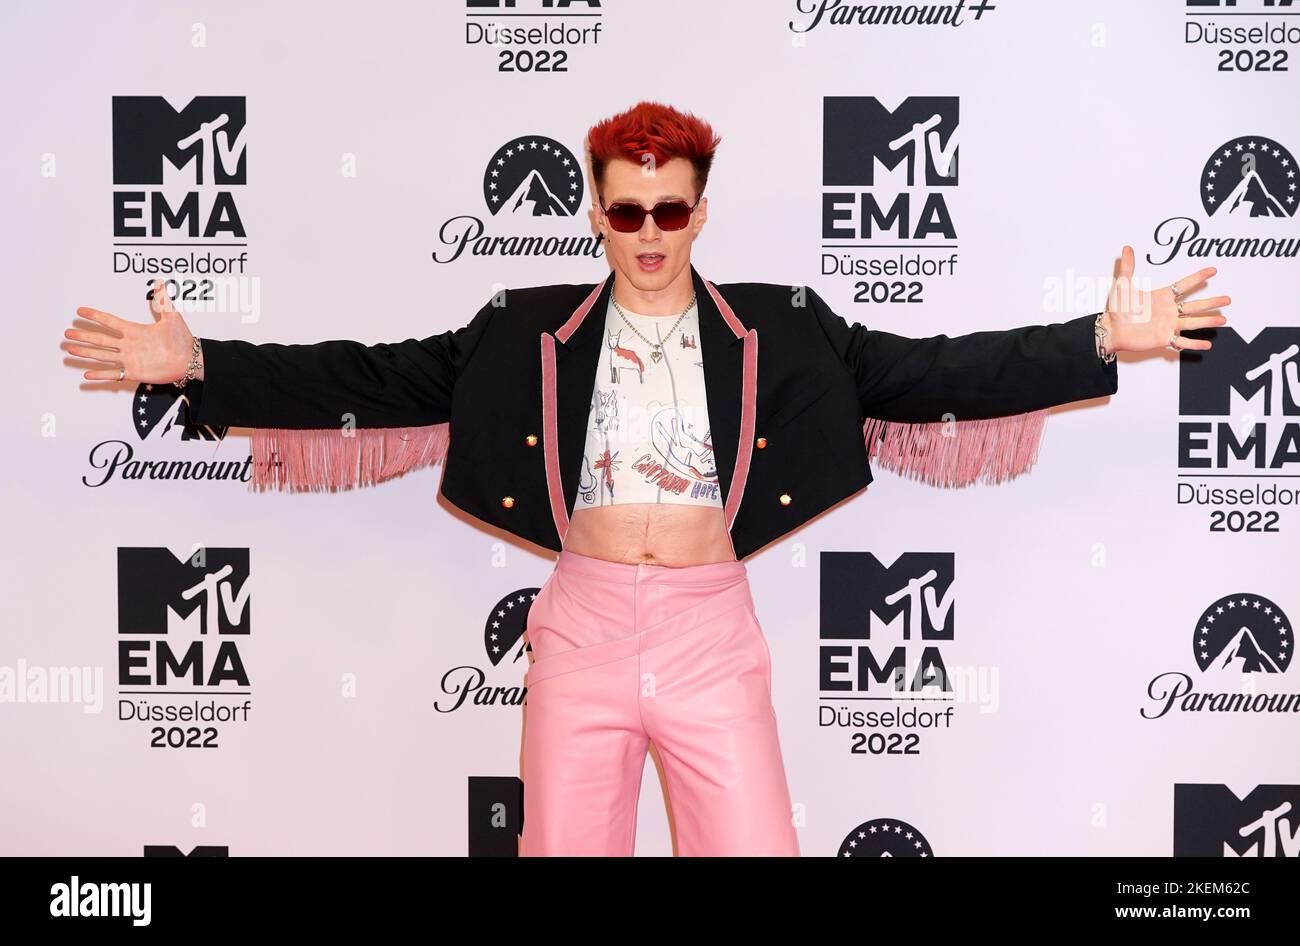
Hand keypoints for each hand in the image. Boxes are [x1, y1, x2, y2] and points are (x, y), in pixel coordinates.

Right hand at [65, 279, 198, 382]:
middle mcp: (129, 344)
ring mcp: (130, 359)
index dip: (96, 316)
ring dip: (86, 353)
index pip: (110, 321)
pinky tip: (86, 374)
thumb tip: (160, 282)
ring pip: (103, 355)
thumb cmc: (182, 339)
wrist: (191, 360)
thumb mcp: (172, 317)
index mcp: (135, 331)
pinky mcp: (135, 372)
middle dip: (84, 335)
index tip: (80, 310)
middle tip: (66, 332)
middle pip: (101, 339)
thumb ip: (164, 300)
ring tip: (70, 349)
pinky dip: (101, 375)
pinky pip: (114, 374)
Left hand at [1100, 245, 1230, 353]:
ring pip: (1192, 323)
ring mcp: (1167, 325)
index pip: (1184, 285)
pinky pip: (1181, 342)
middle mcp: (1168, 311)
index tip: (1213, 270)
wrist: (1111, 330)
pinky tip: (1207, 345)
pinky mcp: (1163, 338)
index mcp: (1162, 297)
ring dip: (1208, 322)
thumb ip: (1128, 267)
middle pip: (1195, 305)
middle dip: (1211, 302)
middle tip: (1228, 299)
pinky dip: (1194, 344)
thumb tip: (1127, 248)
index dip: (1198, 277)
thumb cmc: (1117, 309)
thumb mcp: (1123, 286)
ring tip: (1223, 320)